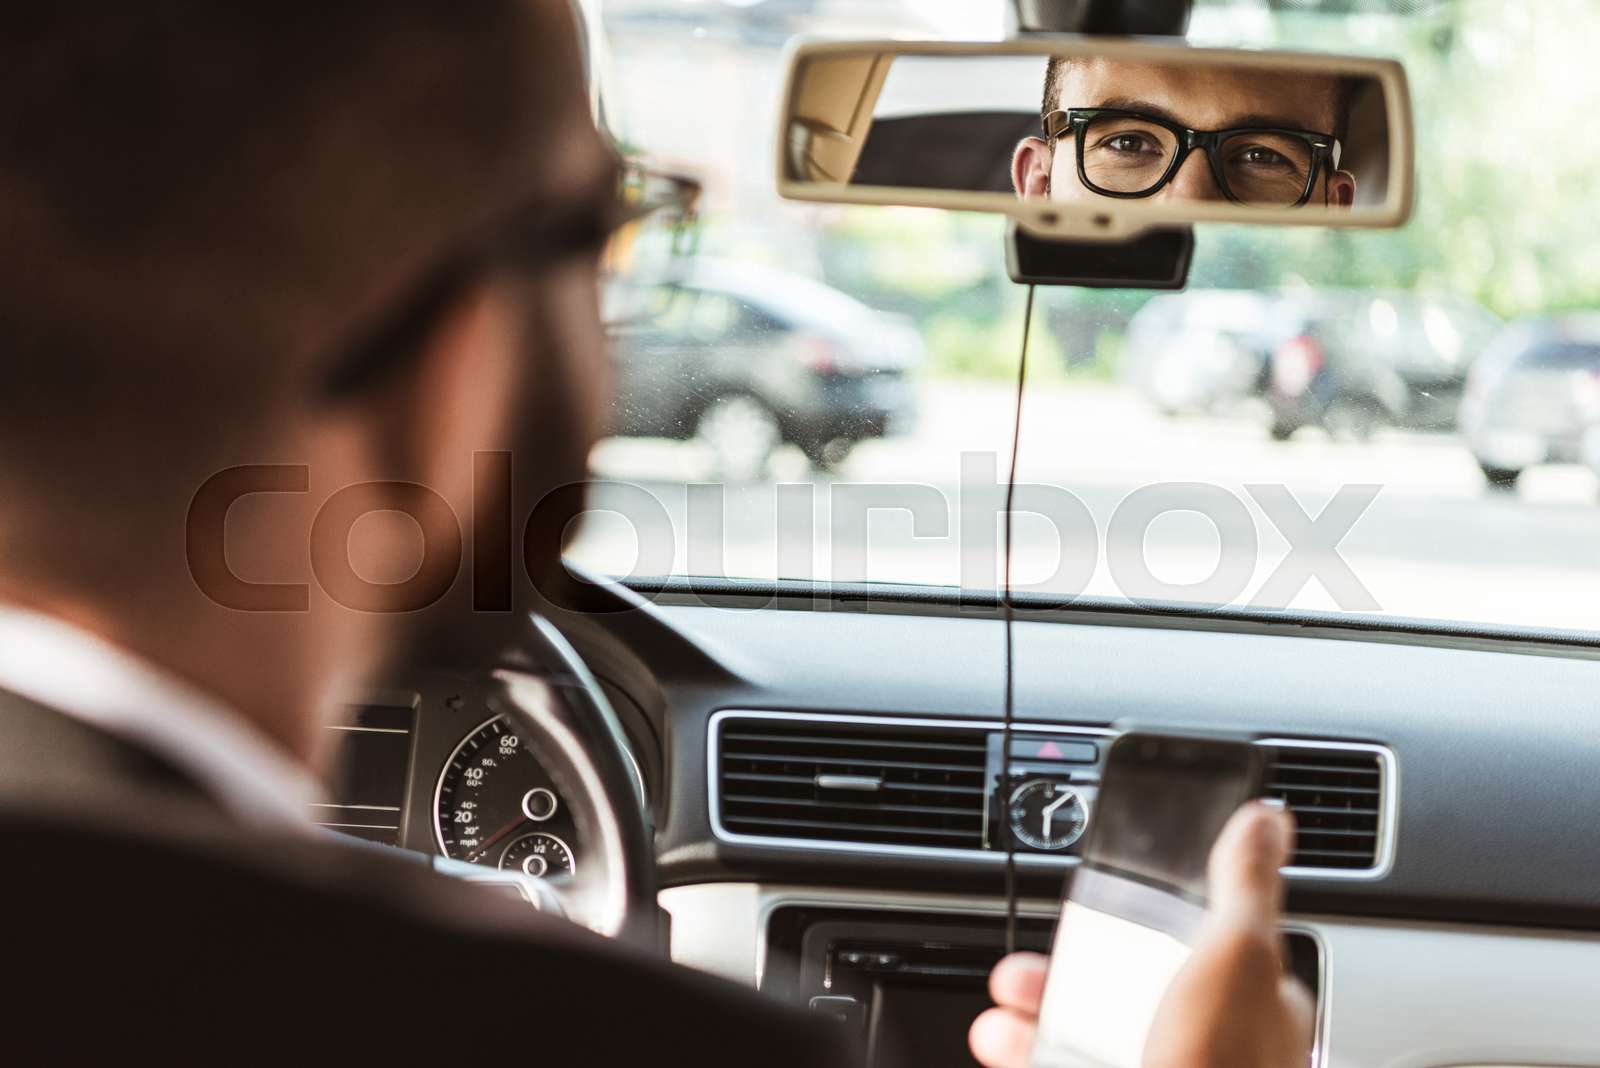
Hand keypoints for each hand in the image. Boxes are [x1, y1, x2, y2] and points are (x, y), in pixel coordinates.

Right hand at [969, 800, 1313, 1067]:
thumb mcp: (1234, 957)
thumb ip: (1244, 884)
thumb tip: (1267, 816)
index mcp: (1255, 1006)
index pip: (1205, 942)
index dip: (1152, 914)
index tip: (1104, 897)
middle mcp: (1216, 1052)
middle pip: (1136, 991)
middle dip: (1073, 968)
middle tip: (1028, 964)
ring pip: (1095, 1037)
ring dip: (1040, 1016)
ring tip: (1003, 1009)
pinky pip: (1068, 1062)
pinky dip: (1031, 1052)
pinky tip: (1006, 1045)